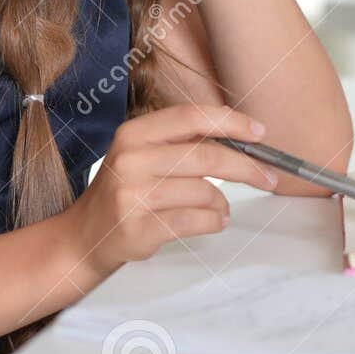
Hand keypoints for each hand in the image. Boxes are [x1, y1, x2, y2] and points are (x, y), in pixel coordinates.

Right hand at [55, 104, 281, 287]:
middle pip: (207, 157)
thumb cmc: (128, 190)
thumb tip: (245, 136)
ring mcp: (133, 195)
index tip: (260, 133)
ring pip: (206, 192)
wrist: (85, 236)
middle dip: (247, 167)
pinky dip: (215, 221)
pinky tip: (214, 221)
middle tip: (270, 177)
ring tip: (221, 207)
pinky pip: (197, 220)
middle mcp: (131, 160)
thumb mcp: (145, 154)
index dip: (231, 122)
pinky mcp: (139, 228)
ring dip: (224, 202)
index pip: (191, 117)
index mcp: (135, 133)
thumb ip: (185, 142)